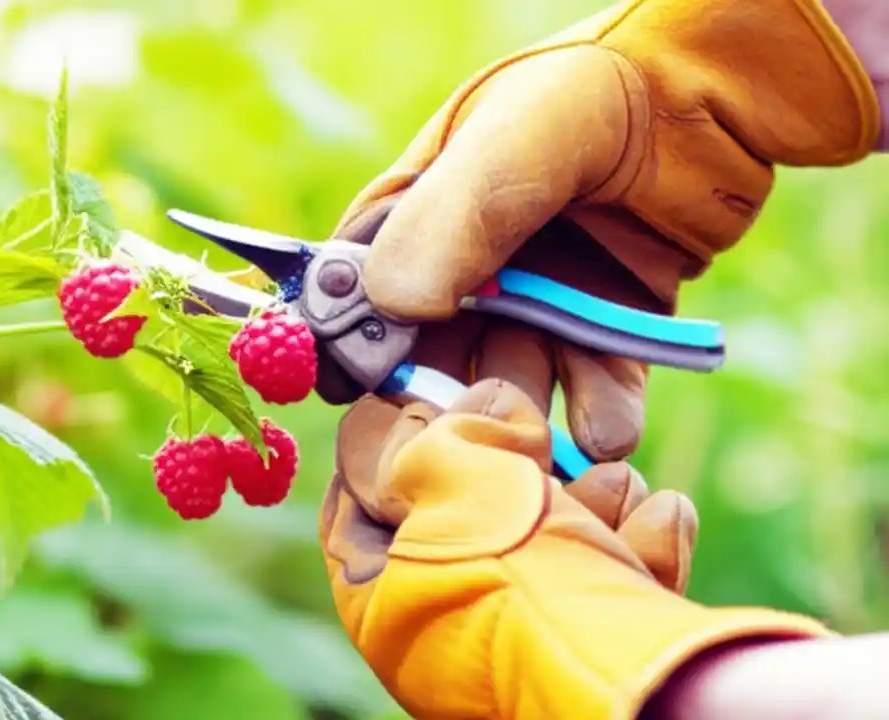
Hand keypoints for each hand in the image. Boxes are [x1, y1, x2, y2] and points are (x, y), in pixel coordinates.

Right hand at [317, 0, 880, 461]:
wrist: (710, 94)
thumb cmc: (588, 97)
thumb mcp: (509, 142)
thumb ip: (450, 218)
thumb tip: (393, 306)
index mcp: (409, 222)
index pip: (354, 298)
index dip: (355, 349)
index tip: (373, 388)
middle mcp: (462, 275)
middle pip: (423, 364)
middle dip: (443, 401)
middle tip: (466, 424)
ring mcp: (534, 308)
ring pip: (509, 390)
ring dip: (523, 416)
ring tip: (541, 422)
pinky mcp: (604, 335)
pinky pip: (591, 395)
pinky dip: (598, 418)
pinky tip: (607, 424)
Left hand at [320, 380, 828, 718]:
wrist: (642, 680)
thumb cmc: (524, 582)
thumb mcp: (450, 482)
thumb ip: (443, 430)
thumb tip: (487, 406)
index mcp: (382, 601)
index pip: (362, 496)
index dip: (398, 431)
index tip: (442, 396)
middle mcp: (451, 625)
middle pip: (475, 503)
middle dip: (521, 459)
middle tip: (539, 440)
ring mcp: (536, 634)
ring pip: (559, 526)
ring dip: (595, 491)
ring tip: (608, 486)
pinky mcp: (617, 634)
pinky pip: (622, 563)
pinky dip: (643, 534)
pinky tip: (654, 522)